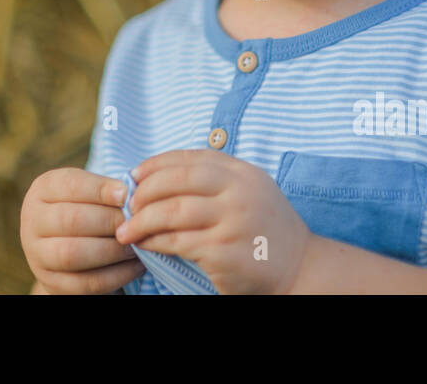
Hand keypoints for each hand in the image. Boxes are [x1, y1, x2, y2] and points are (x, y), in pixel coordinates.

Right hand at [21, 167, 146, 293]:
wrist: (69, 249)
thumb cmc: (87, 210)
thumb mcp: (89, 193)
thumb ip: (106, 190)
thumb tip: (133, 193)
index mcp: (42, 190)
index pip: (70, 185)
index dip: (100, 190)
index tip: (126, 194)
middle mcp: (32, 220)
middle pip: (71, 220)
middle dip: (109, 221)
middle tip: (135, 223)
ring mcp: (37, 254)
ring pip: (73, 254)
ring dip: (112, 250)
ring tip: (135, 245)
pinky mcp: (51, 282)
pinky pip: (85, 283)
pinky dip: (115, 275)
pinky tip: (135, 266)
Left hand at [115, 149, 311, 293]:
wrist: (301, 268)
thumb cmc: (265, 230)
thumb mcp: (250, 191)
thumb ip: (216, 180)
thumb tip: (159, 177)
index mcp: (243, 172)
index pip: (192, 158)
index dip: (157, 164)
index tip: (135, 174)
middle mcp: (239, 191)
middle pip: (177, 180)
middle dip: (145, 191)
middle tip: (127, 204)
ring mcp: (233, 220)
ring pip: (172, 212)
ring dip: (141, 220)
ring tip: (126, 229)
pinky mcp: (224, 251)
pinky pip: (178, 242)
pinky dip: (155, 242)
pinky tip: (145, 245)